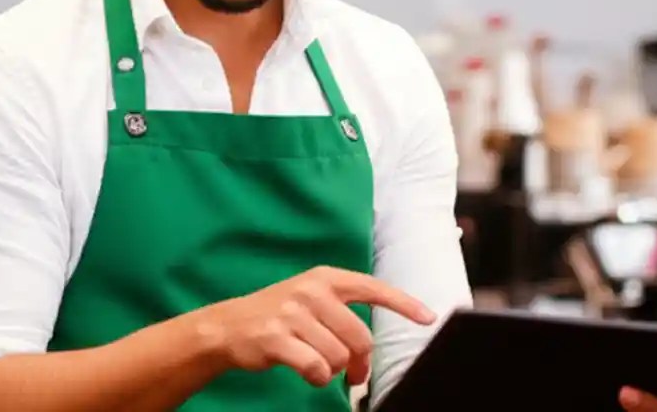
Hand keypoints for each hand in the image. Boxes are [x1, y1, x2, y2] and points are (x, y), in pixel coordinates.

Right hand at [191, 266, 436, 387]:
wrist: (228, 325)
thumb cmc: (279, 315)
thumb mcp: (311, 301)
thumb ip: (343, 315)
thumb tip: (367, 354)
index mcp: (324, 278)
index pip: (372, 288)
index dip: (403, 304)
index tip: (427, 318)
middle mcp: (310, 291)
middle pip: (360, 337)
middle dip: (360, 362)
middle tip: (353, 373)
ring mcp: (292, 313)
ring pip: (339, 357)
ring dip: (333, 370)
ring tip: (317, 365)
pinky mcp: (277, 338)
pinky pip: (316, 368)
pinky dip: (317, 378)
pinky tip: (307, 372)